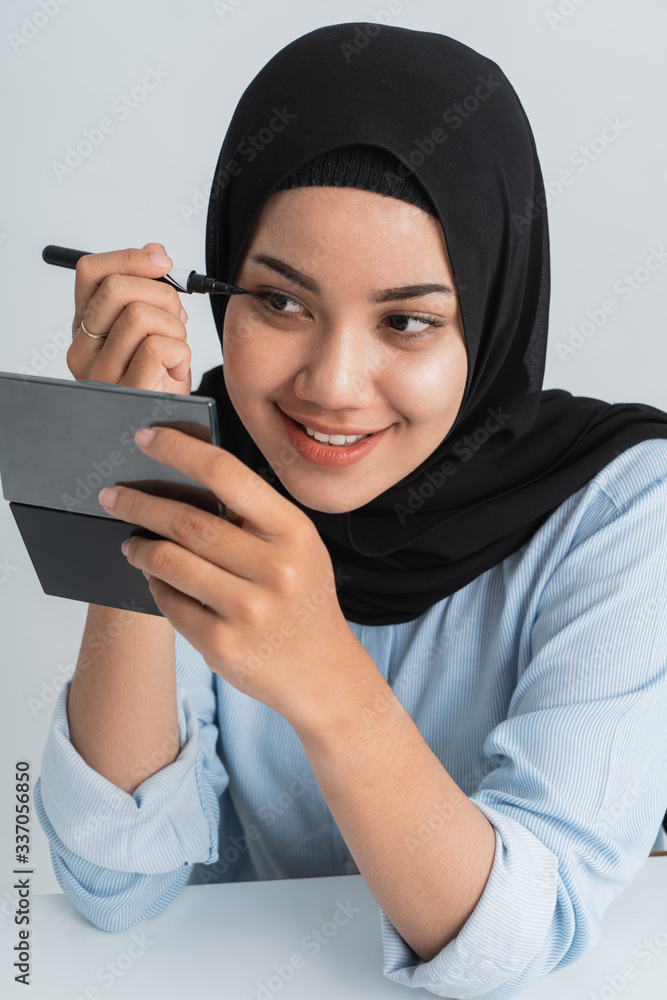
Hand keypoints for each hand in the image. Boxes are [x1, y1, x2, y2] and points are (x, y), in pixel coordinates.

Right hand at [67, 242, 191, 394]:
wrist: (169, 428)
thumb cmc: (159, 380)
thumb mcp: (154, 329)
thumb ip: (149, 289)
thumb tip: (155, 252)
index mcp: (86, 328)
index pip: (91, 272)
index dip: (131, 257)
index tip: (163, 263)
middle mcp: (85, 349)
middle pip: (119, 289)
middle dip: (164, 296)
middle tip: (176, 319)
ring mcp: (102, 373)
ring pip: (143, 316)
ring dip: (175, 330)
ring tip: (175, 351)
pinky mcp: (126, 391)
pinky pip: (159, 347)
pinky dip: (181, 353)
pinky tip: (175, 370)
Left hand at [99, 425, 360, 729]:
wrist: (325, 674)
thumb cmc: (302, 598)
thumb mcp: (298, 547)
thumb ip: (253, 515)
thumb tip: (183, 477)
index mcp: (294, 532)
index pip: (227, 474)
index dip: (179, 450)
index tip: (145, 438)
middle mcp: (276, 569)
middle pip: (187, 521)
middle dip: (139, 504)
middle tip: (112, 496)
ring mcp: (249, 610)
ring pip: (170, 562)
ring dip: (139, 548)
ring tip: (131, 543)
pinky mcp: (223, 644)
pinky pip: (170, 602)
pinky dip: (156, 586)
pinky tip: (156, 580)